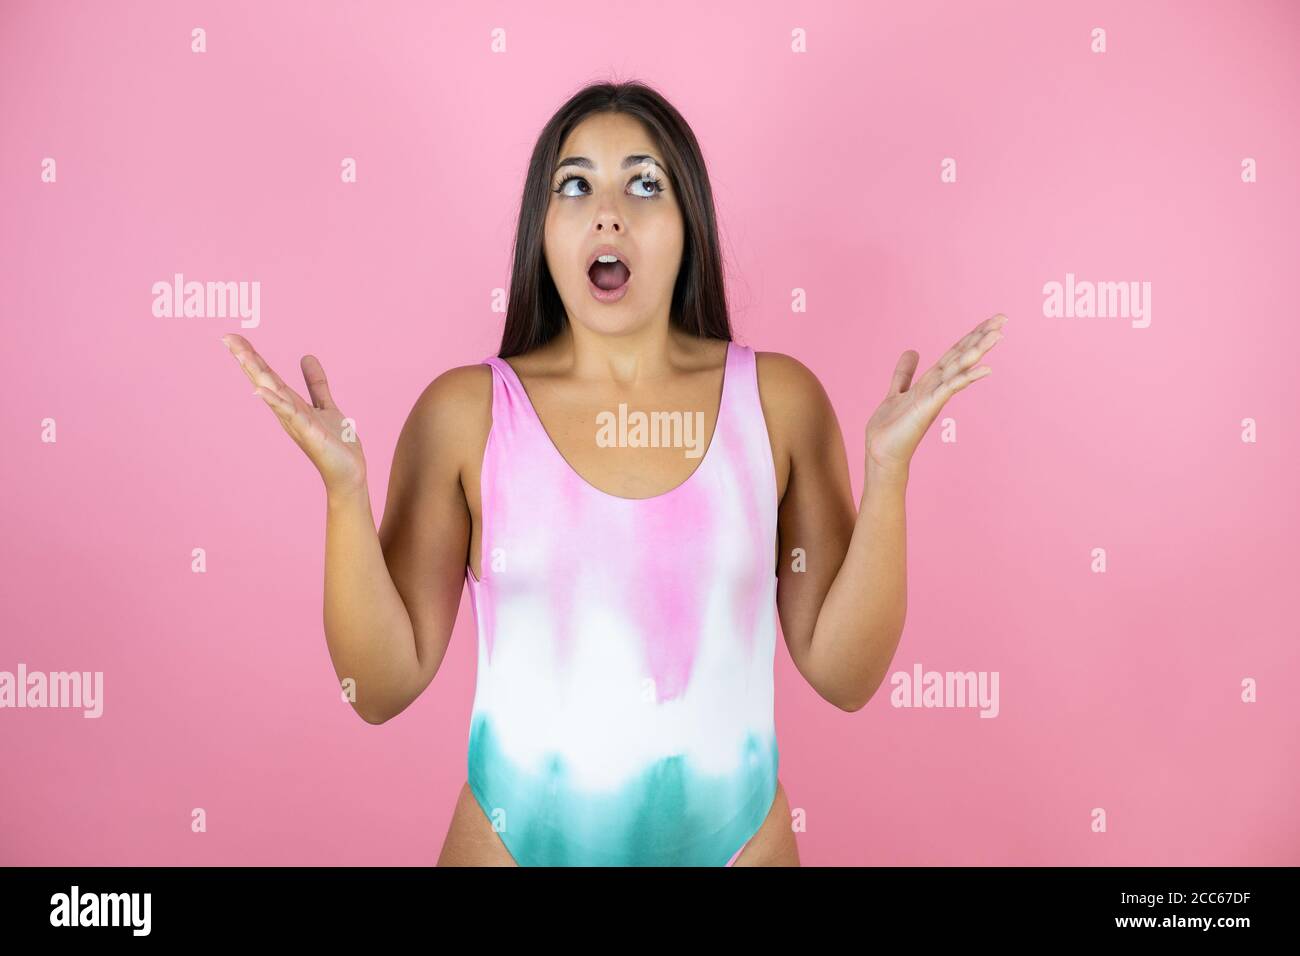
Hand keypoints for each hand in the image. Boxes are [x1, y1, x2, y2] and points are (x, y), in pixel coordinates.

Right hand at [221, 334, 366, 495]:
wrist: (348, 472)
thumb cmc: (335, 443)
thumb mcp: (325, 406)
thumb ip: (315, 383)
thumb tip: (306, 357)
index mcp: (291, 404)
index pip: (268, 375)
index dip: (252, 356)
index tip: (232, 337)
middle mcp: (288, 412)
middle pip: (264, 380)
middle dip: (247, 359)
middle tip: (227, 338)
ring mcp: (296, 422)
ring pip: (274, 393)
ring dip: (258, 374)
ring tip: (242, 354)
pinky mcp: (310, 433)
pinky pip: (291, 413)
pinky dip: (276, 401)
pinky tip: (262, 390)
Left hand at [864, 313, 1006, 476]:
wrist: (880, 454)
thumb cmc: (890, 429)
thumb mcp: (896, 392)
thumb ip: (904, 373)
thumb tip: (912, 351)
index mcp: (931, 382)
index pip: (954, 353)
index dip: (971, 336)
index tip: (991, 320)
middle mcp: (937, 387)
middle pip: (962, 357)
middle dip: (981, 337)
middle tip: (1003, 318)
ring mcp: (934, 397)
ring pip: (959, 368)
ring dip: (977, 351)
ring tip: (997, 334)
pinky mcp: (928, 408)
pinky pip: (949, 389)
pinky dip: (965, 377)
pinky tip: (985, 368)